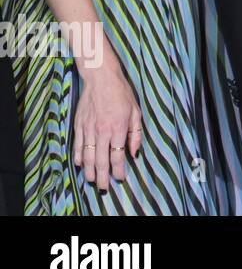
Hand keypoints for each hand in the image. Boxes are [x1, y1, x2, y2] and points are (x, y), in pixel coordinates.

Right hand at [74, 62, 142, 190]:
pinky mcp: (79, 125)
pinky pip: (78, 146)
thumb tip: (135, 153)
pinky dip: (79, 157)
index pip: (117, 156)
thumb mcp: (136, 111)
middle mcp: (102, 131)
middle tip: (103, 189)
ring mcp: (88, 129)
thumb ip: (136, 134)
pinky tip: (81, 164)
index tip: (121, 178)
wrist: (101, 79)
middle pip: (101, 161)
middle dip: (102, 177)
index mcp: (118, 128)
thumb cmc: (122, 93)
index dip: (119, 170)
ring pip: (88, 156)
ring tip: (91, 180)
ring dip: (89, 171)